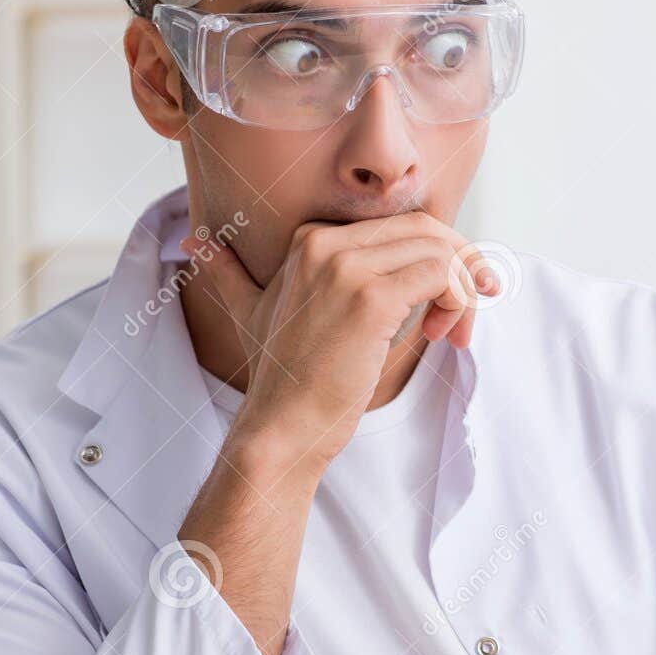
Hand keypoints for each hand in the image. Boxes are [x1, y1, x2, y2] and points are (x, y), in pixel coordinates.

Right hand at [183, 212, 499, 473]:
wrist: (280, 429)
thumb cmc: (280, 379)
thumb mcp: (248, 312)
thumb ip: (226, 272)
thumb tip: (192, 243)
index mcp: (309, 239)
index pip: (400, 224)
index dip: (431, 258)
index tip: (439, 304)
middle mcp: (325, 244)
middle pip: (427, 230)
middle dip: (460, 268)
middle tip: (460, 317)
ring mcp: (347, 270)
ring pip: (440, 250)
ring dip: (463, 290)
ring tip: (451, 333)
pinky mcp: (371, 300)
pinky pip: (442, 274)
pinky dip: (458, 300)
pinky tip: (444, 335)